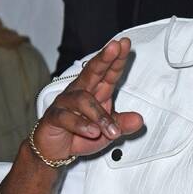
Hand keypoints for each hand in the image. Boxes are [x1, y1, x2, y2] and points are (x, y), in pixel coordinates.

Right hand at [32, 37, 143, 165]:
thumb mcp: (107, 133)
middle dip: (104, 59)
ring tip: (112, 132)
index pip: (107, 72)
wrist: (53, 149)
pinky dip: (81, 125)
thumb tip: (139, 120)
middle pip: (92, 71)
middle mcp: (80, 92)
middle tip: (116, 47)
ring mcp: (65, 103)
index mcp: (95, 92)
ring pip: (83, 100)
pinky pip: (67, 117)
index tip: (125, 44)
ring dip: (100, 116)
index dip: (117, 59)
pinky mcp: (54, 117)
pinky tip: (92, 132)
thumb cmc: (79, 135)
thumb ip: (122, 124)